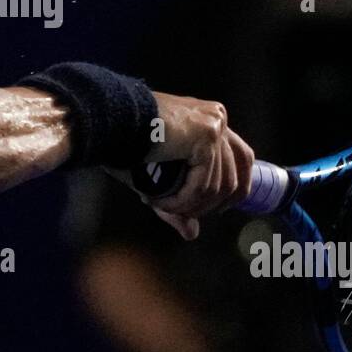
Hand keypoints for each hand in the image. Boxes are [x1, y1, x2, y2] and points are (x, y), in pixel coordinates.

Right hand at [104, 89, 253, 240]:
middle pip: (237, 173)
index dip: (235, 189)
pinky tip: (159, 201)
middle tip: (185, 215)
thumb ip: (180, 202)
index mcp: (210, 119)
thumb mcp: (160, 175)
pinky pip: (203, 184)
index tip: (216, 209)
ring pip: (218, 185)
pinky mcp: (205, 137)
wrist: (110, 120)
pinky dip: (182, 201)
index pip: (241, 158)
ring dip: (189, 205)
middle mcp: (217, 118)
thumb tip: (192, 233)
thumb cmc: (126, 141)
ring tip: (161, 205)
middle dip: (214, 204)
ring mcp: (214, 127)